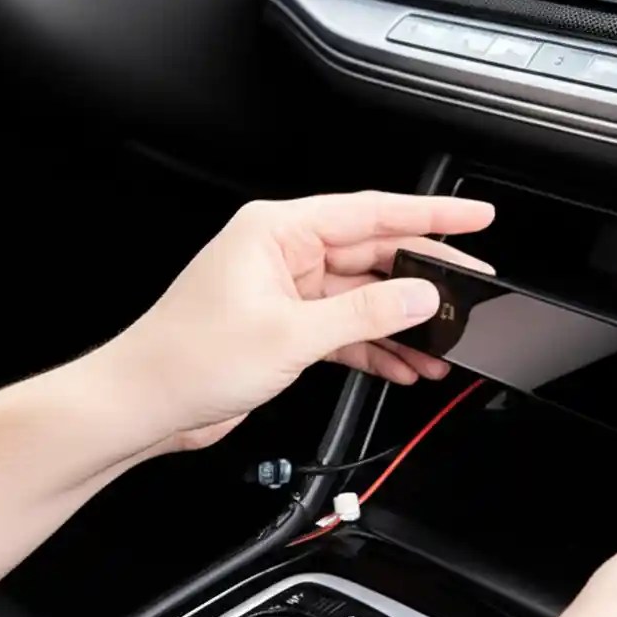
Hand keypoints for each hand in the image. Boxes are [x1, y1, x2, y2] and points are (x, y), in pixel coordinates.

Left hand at [99, 191, 494, 452]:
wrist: (143, 405)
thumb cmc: (187, 357)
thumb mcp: (291, 334)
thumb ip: (366, 313)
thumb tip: (421, 295)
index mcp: (278, 230)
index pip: (371, 211)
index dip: (429, 215)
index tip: (473, 217)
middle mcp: (284, 253)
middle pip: (374, 254)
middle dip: (424, 278)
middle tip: (472, 287)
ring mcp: (287, 291)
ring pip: (364, 298)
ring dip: (402, 325)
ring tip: (443, 344)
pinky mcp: (287, 327)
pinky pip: (347, 329)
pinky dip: (375, 348)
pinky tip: (405, 366)